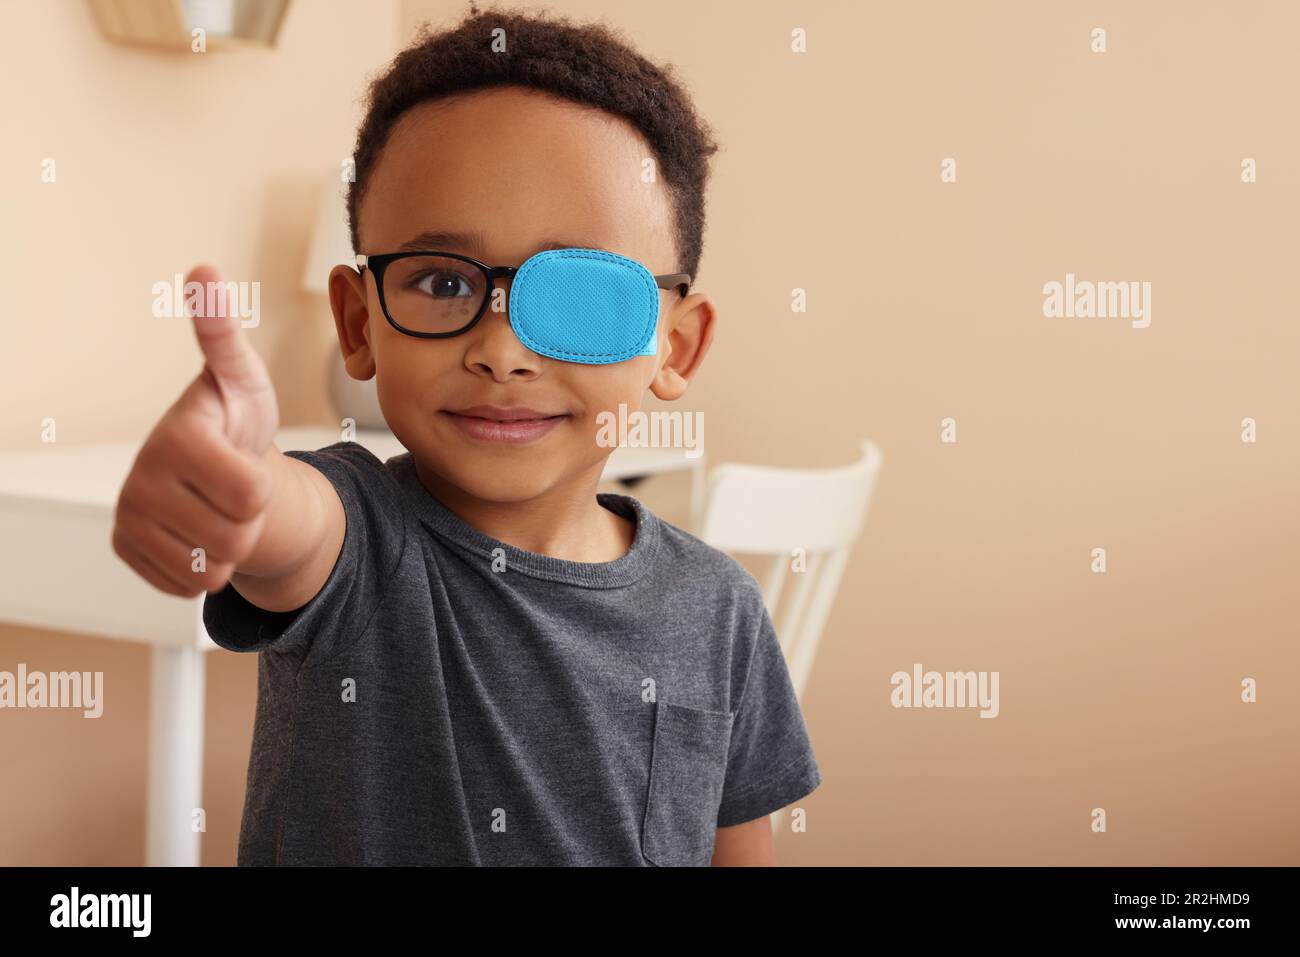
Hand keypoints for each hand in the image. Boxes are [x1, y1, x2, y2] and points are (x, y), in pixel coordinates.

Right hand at [112, 265, 279, 596]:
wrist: (213, 464)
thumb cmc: (234, 418)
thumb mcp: (242, 377)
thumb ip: (225, 334)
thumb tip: (203, 270)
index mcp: (176, 437)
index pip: (252, 495)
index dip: (263, 484)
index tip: (241, 456)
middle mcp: (140, 478)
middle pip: (237, 537)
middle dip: (249, 519)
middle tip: (233, 488)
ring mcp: (128, 517)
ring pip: (215, 569)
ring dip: (230, 546)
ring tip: (216, 506)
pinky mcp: (125, 549)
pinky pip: (188, 587)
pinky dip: (204, 569)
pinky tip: (195, 530)